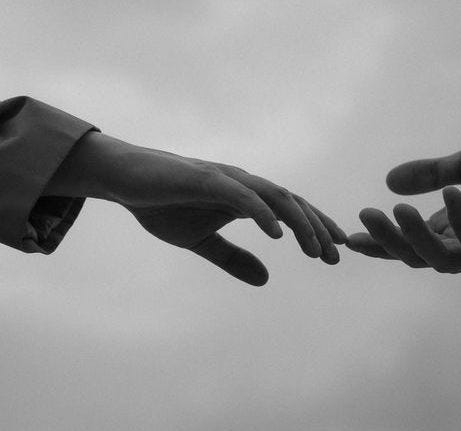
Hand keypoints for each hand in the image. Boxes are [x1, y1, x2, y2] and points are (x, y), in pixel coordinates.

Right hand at [45, 132, 344, 284]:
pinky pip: (242, 195)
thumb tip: (266, 280)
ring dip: (298, 222)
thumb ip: (233, 259)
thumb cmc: (160, 204)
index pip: (292, 210)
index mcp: (246, 198)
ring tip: (314, 248)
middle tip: (336, 256)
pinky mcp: (207, 179)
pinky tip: (277, 233)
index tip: (336, 253)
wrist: (124, 180)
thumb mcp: (201, 242)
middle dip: (318, 229)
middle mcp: (244, 184)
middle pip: (293, 203)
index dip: (317, 229)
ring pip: (275, 197)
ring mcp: (228, 179)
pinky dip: (263, 212)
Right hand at [347, 132, 460, 272]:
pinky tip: (451, 195)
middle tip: (364, 219)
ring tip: (396, 212)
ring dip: (416, 240)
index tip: (348, 234)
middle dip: (389, 242)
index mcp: (458, 226)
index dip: (380, 241)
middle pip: (420, 257)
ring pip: (444, 259)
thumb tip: (390, 180)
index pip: (412, 242)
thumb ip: (435, 173)